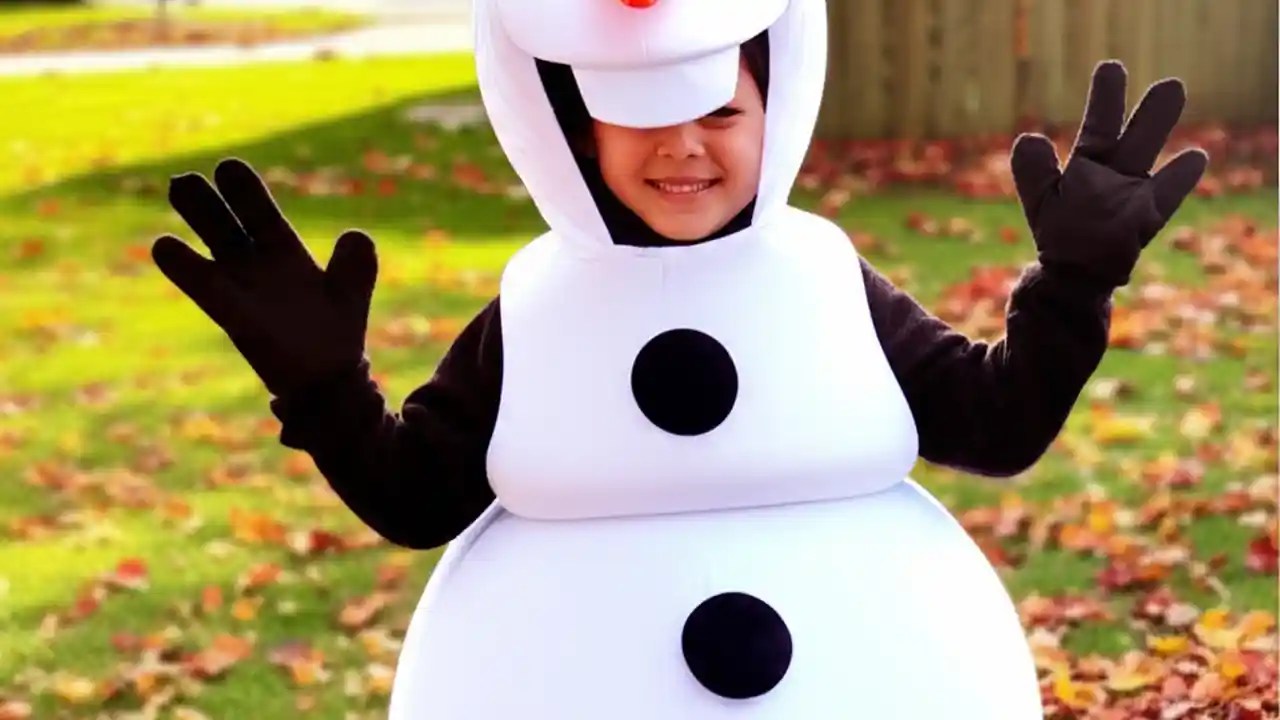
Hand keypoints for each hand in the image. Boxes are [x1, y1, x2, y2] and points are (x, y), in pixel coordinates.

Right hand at [152, 157, 377, 397]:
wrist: (329, 382)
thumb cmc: (335, 334)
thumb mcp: (351, 292)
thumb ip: (357, 264)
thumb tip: (356, 236)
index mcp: (284, 254)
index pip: (261, 216)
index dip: (246, 193)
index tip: (228, 167)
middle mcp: (258, 268)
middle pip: (228, 227)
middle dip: (208, 203)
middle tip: (183, 179)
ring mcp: (242, 291)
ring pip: (216, 250)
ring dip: (197, 221)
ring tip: (176, 190)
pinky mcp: (237, 317)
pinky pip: (209, 289)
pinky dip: (187, 268)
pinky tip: (163, 246)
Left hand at [1010, 60, 1208, 288]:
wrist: (1074, 271)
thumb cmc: (1060, 232)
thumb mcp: (1041, 197)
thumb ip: (1032, 169)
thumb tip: (1028, 137)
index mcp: (1091, 163)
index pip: (1100, 124)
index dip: (1105, 97)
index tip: (1112, 67)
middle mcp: (1116, 172)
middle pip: (1135, 136)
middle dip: (1150, 112)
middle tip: (1171, 84)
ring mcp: (1134, 193)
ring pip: (1149, 156)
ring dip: (1160, 128)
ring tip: (1177, 100)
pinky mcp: (1146, 217)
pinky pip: (1165, 196)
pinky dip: (1178, 178)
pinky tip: (1195, 157)